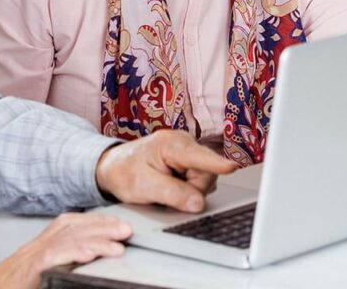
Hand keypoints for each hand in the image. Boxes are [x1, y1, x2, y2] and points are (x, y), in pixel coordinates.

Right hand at [0, 212, 130, 288]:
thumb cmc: (22, 280)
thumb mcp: (51, 262)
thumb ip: (70, 254)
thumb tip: (97, 250)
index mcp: (51, 237)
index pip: (79, 223)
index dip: (101, 223)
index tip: (122, 226)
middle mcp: (45, 239)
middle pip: (78, 227)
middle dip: (103, 228)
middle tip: (126, 230)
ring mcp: (38, 251)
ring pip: (70, 239)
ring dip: (95, 240)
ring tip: (116, 246)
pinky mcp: (34, 265)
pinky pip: (55, 256)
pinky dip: (72, 253)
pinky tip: (89, 255)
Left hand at [95, 130, 236, 212]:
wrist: (115, 167)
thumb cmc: (125, 172)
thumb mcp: (144, 186)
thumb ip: (172, 194)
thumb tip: (198, 202)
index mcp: (170, 144)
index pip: (198, 156)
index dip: (216, 164)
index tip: (232, 167)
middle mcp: (183, 143)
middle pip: (207, 175)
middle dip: (192, 190)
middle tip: (167, 190)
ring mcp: (188, 152)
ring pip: (205, 180)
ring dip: (189, 190)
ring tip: (166, 184)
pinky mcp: (190, 161)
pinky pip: (200, 181)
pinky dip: (187, 187)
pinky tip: (172, 184)